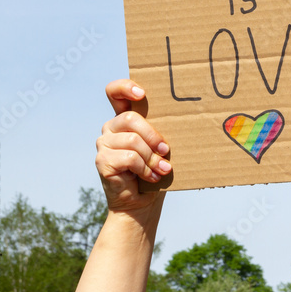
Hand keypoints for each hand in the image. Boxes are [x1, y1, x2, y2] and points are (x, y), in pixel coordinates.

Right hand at [94, 79, 170, 216]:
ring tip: (163, 169)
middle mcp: (111, 127)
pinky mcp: (102, 161)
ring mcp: (103, 143)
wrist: (141, 203)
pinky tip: (152, 177)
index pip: (114, 92)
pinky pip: (129, 157)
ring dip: (152, 157)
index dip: (124, 87)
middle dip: (153, 135)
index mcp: (125, 119)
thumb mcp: (160, 147)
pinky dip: (145, 168)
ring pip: (132, 140)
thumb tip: (188, 118)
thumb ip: (162, 131)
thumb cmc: (156, 170)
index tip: (141, 93)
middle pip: (130, 118)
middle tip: (166, 151)